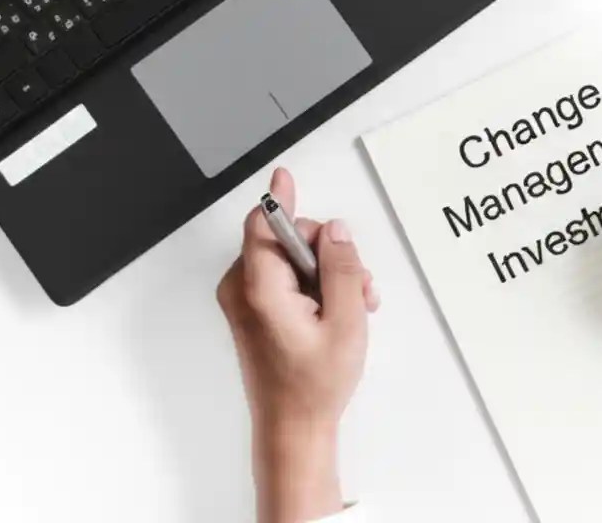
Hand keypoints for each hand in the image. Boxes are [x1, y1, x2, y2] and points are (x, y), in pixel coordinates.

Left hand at [218, 168, 379, 522]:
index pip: (264, 225)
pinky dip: (313, 287)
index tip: (285, 176)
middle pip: (288, 240)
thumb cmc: (314, 384)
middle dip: (328, 253)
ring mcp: (245, 301)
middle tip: (357, 286)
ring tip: (352, 306)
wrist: (293, 427)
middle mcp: (243, 289)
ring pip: (291, 260)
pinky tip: (336, 311)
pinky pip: (284, 279)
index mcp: (260, 288)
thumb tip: (336, 231)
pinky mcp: (253, 311)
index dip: (280, 199)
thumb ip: (342, 268)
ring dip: (327, 274)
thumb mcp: (345, 321)